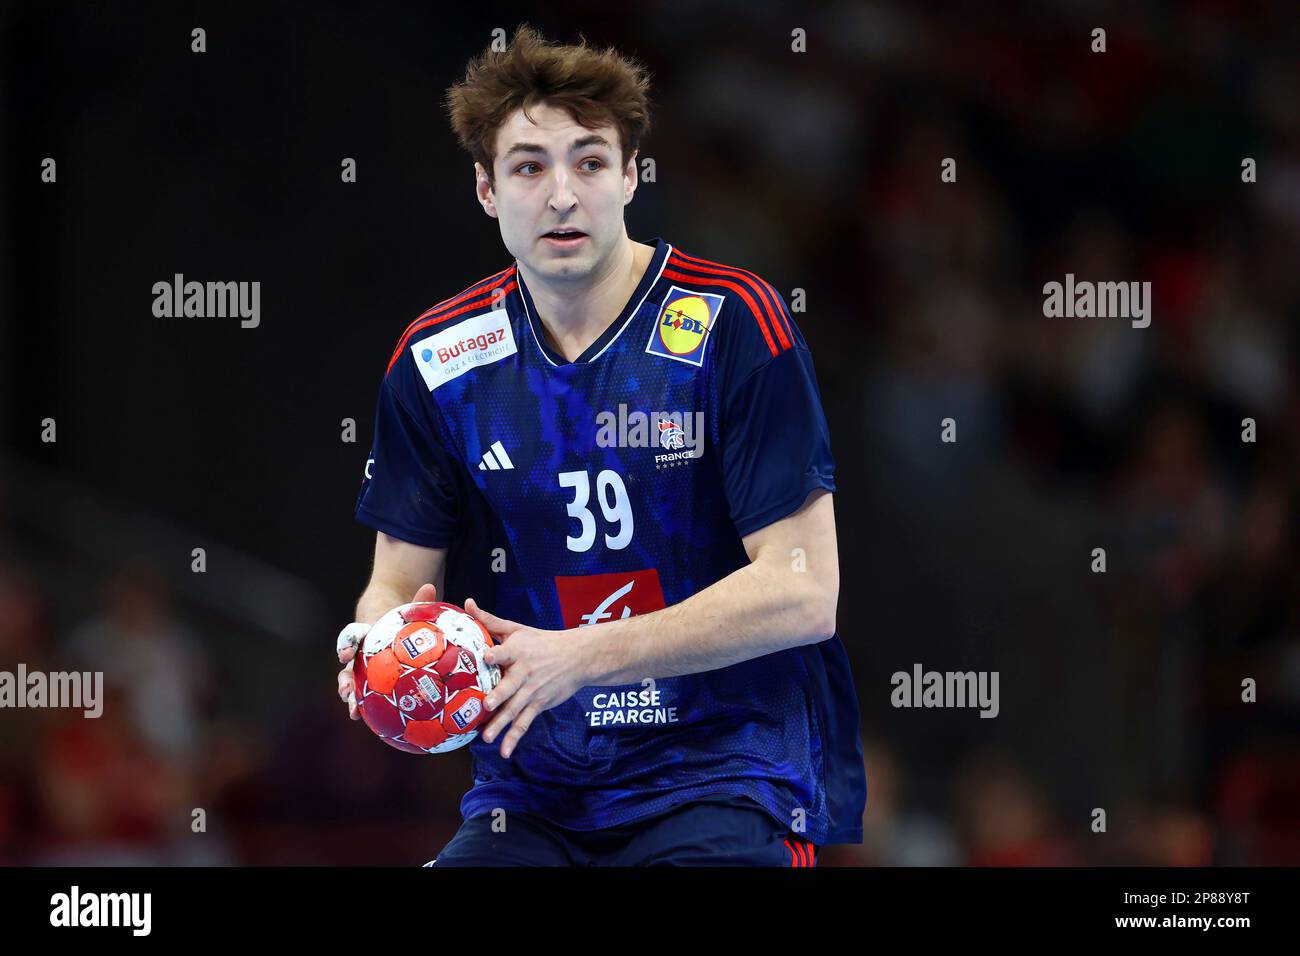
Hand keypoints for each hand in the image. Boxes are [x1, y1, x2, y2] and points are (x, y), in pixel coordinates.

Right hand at [337, 582, 437, 720]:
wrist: (393, 626)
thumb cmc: (402, 618)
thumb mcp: (409, 609)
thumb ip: (419, 600)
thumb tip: (430, 587)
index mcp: (366, 635)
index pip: (351, 637)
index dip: (347, 644)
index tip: (346, 653)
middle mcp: (359, 655)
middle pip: (346, 668)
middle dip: (344, 681)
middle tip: (346, 692)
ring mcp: (363, 670)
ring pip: (353, 685)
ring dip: (352, 699)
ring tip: (354, 712)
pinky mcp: (373, 683)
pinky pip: (370, 697)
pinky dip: (371, 709)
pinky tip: (379, 724)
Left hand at [464, 598, 592, 759]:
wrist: (577, 657)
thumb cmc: (541, 641)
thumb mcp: (517, 629)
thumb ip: (490, 620)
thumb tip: (467, 603)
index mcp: (518, 651)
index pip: (505, 652)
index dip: (496, 655)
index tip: (486, 656)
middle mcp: (524, 672)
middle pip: (510, 686)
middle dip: (499, 696)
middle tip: (486, 704)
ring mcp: (532, 691)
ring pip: (515, 709)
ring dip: (501, 724)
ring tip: (487, 737)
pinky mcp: (539, 704)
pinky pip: (525, 722)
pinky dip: (515, 737)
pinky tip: (504, 751)